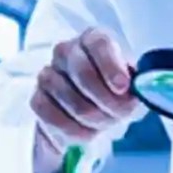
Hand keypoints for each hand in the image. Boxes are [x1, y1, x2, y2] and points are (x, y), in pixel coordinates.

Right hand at [30, 28, 139, 172]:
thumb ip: (134, 85)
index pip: (99, 43)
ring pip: (71, 99)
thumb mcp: (130, 86)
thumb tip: (135, 92)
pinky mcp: (37, 98)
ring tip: (105, 123)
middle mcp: (66, 51)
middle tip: (121, 115)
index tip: (123, 87)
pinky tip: (87, 133)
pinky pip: (53, 116)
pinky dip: (74, 130)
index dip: (111, 66)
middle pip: (83, 73)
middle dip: (107, 101)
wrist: (88, 116)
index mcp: (93, 40)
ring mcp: (47, 73)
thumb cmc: (114, 93)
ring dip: (94, 119)